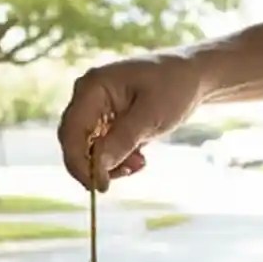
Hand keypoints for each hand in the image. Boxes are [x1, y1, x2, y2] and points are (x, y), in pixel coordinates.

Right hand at [57, 52, 205, 191]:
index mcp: (91, 87)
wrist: (192, 75)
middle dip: (95, 165)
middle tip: (126, 174)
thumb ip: (123, 139)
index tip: (100, 186)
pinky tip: (138, 159)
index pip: (70, 132)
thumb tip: (99, 166)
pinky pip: (101, 147)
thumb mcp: (152, 115)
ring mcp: (95, 108)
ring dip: (109, 164)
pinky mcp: (106, 120)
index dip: (79, 163)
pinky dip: (116, 158)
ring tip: (139, 163)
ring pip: (87, 148)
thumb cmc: (174, 87)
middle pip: (74, 142)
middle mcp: (87, 97)